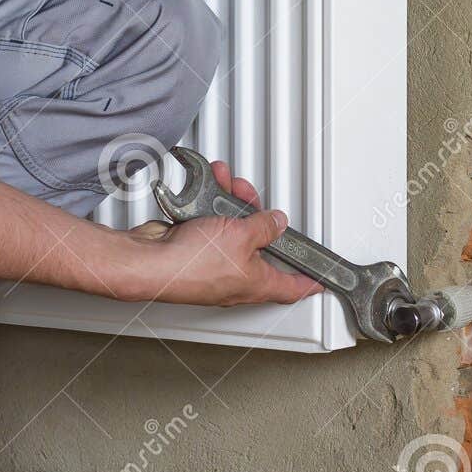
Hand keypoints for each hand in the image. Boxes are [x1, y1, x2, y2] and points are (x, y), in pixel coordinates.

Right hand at [130, 161, 323, 307]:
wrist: (150, 262)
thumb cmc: (191, 263)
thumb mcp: (242, 235)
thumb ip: (264, 226)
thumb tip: (277, 222)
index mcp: (255, 283)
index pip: (292, 288)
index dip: (309, 283)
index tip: (322, 281)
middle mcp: (234, 277)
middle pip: (259, 245)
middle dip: (258, 216)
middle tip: (255, 200)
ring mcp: (212, 264)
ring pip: (232, 229)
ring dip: (232, 202)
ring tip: (228, 183)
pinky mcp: (192, 249)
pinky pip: (209, 224)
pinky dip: (209, 205)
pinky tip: (206, 189)